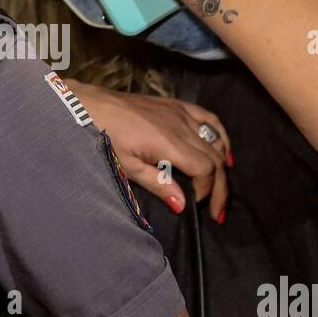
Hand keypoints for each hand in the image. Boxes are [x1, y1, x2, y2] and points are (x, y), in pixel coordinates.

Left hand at [70, 80, 229, 222]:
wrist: (93, 105)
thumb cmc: (105, 136)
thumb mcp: (127, 166)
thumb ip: (158, 184)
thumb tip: (182, 205)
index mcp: (169, 143)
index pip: (205, 169)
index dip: (207, 191)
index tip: (196, 204)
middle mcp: (181, 126)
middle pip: (214, 158)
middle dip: (220, 187)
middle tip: (217, 211)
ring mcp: (181, 113)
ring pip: (215, 140)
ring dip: (223, 165)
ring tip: (222, 188)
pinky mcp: (177, 105)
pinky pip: (209, 118)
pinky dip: (221, 136)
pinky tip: (224, 151)